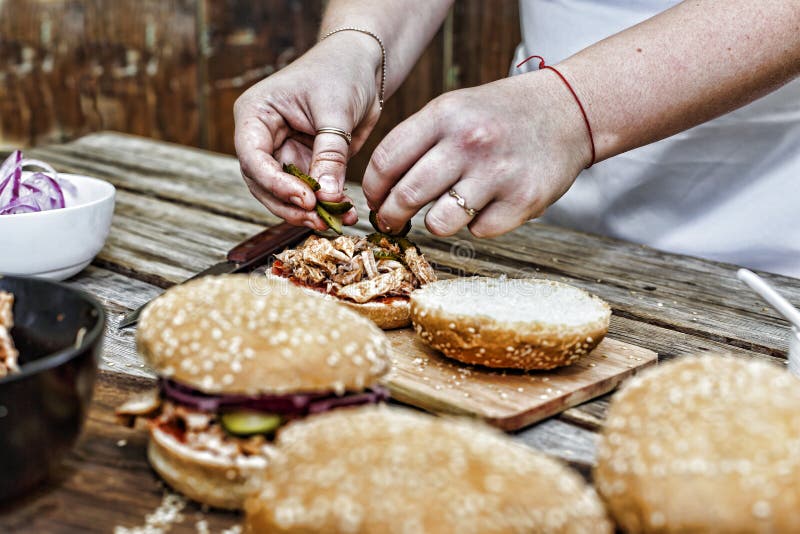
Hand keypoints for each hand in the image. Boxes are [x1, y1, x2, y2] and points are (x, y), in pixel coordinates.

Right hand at [234, 33, 381, 229]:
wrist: (362, 65)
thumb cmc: (342, 72)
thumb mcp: (336, 112)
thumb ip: (330, 154)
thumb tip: (327, 196)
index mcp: (256, 114)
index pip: (252, 157)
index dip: (275, 183)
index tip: (305, 199)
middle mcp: (263, 138)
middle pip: (263, 184)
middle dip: (290, 205)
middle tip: (319, 219)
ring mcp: (283, 153)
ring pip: (283, 195)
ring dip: (307, 212)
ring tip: (334, 222)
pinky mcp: (305, 165)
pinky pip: (309, 193)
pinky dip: (325, 207)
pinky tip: (345, 214)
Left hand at [362, 71, 591, 237]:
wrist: (569, 111)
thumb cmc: (500, 116)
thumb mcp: (455, 109)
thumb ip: (416, 142)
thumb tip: (379, 190)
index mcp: (445, 115)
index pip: (387, 160)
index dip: (373, 188)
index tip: (375, 200)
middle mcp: (470, 142)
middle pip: (406, 196)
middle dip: (392, 216)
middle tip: (393, 221)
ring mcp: (498, 173)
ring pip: (439, 223)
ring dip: (436, 223)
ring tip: (446, 211)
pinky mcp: (524, 200)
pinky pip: (479, 231)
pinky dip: (478, 225)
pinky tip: (489, 205)